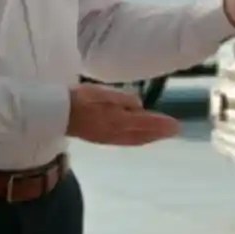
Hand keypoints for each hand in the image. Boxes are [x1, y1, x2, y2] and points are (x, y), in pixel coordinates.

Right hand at [66, 83, 180, 145]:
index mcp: (118, 120)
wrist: (58, 113)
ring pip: (135, 140)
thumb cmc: (80, 98)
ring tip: (162, 134)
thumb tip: (139, 105)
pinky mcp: (102, 139)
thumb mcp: (104, 92)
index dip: (162, 125)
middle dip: (160, 133)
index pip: (146, 123)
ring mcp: (109, 138)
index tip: (176, 125)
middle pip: (143, 135)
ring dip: (150, 138)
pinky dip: (138, 140)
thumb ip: (123, 99)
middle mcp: (117, 133)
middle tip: (175, 130)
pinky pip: (126, 141)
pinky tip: (140, 137)